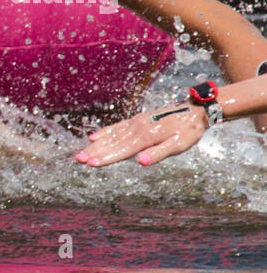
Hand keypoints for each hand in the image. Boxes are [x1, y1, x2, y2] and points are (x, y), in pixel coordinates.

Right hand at [75, 104, 209, 167]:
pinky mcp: (137, 120)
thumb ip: (158, 153)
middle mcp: (137, 129)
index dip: (106, 157)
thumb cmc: (188, 131)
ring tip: (80, 152)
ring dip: (95, 145)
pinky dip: (105, 132)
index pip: (122, 150)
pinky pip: (117, 127)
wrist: (195, 109)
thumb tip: (141, 161)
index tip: (90, 163)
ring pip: (112, 136)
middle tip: (77, 159)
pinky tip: (94, 136)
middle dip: (94, 151)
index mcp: (146, 137)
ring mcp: (135, 123)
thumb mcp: (178, 145)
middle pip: (113, 143)